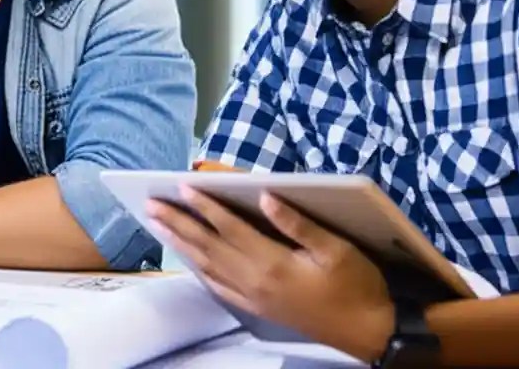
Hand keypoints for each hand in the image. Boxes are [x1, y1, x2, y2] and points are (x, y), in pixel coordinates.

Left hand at [147, 188, 394, 361]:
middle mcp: (254, 280)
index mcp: (272, 262)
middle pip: (207, 245)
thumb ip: (297, 223)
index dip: (204, 206)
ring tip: (157, 225)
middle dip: (178, 223)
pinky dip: (198, 270)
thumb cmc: (356, 286)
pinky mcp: (257, 309)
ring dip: (180, 244)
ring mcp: (252, 297)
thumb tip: (265, 196)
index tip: (180, 186)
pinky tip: (188, 260)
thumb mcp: (336, 249)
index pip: (229, 227)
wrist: (368, 332)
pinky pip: (218, 287)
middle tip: (149, 205)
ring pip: (206, 266)